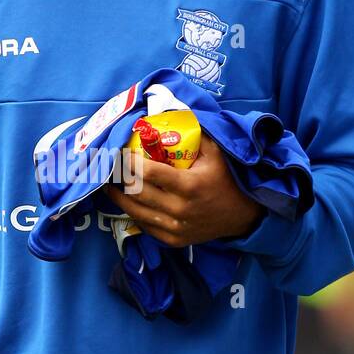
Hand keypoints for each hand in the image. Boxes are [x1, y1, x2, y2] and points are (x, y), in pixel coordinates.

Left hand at [105, 131, 261, 247]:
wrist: (242, 215)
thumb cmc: (227, 179)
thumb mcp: (216, 153)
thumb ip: (195, 134)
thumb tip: (172, 113)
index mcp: (189, 185)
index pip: (149, 173)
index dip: (130, 163)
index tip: (120, 154)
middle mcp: (180, 209)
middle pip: (138, 192)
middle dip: (121, 178)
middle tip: (112, 168)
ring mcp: (176, 227)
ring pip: (136, 212)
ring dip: (120, 198)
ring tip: (111, 185)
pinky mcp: (174, 240)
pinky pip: (146, 226)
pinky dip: (135, 213)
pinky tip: (128, 202)